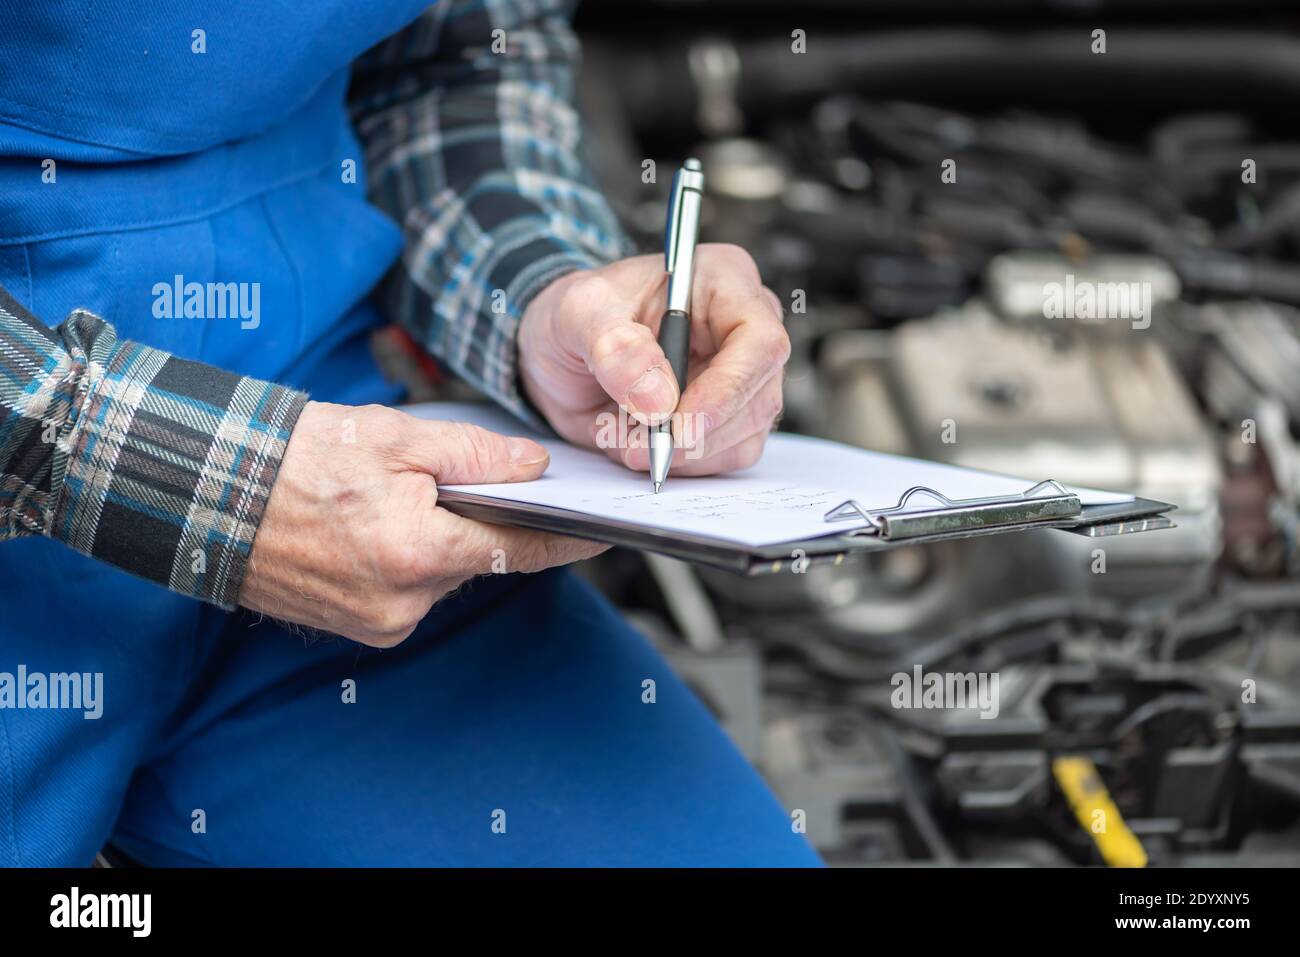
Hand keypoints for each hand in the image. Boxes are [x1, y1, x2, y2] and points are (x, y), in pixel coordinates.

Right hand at [238, 401, 606, 646]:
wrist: (205, 493)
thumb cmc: (293, 458)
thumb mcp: (394, 438)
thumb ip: (476, 455)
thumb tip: (533, 468)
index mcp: (418, 554)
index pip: (519, 550)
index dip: (566, 540)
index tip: (602, 532)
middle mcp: (403, 604)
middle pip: (476, 558)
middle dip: (472, 519)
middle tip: (437, 478)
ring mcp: (377, 624)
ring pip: (440, 574)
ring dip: (434, 537)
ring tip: (386, 497)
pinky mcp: (356, 628)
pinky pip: (407, 591)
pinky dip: (406, 557)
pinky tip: (370, 524)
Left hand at [518, 244, 789, 474]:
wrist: (563, 350)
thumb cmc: (581, 314)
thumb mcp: (578, 313)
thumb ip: (615, 347)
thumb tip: (658, 399)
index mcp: (724, 283)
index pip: (759, 341)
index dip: (728, 388)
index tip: (678, 422)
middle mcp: (745, 332)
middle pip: (757, 399)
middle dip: (694, 434)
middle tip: (635, 443)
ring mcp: (743, 380)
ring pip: (743, 438)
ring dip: (681, 454)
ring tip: (622, 434)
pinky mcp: (729, 420)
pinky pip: (722, 459)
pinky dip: (679, 464)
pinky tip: (636, 440)